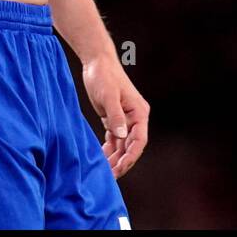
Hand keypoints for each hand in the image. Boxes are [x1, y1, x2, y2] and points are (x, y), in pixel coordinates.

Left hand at [81, 51, 148, 178]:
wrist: (97, 62)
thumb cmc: (104, 75)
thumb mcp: (108, 96)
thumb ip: (115, 116)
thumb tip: (122, 136)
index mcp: (139, 112)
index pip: (139, 140)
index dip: (131, 155)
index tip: (120, 167)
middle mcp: (135, 117)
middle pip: (132, 145)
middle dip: (122, 160)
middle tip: (110, 175)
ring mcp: (125, 118)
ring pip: (123, 144)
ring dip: (115, 157)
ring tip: (105, 171)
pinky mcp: (114, 118)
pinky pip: (114, 138)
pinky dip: (109, 148)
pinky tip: (102, 157)